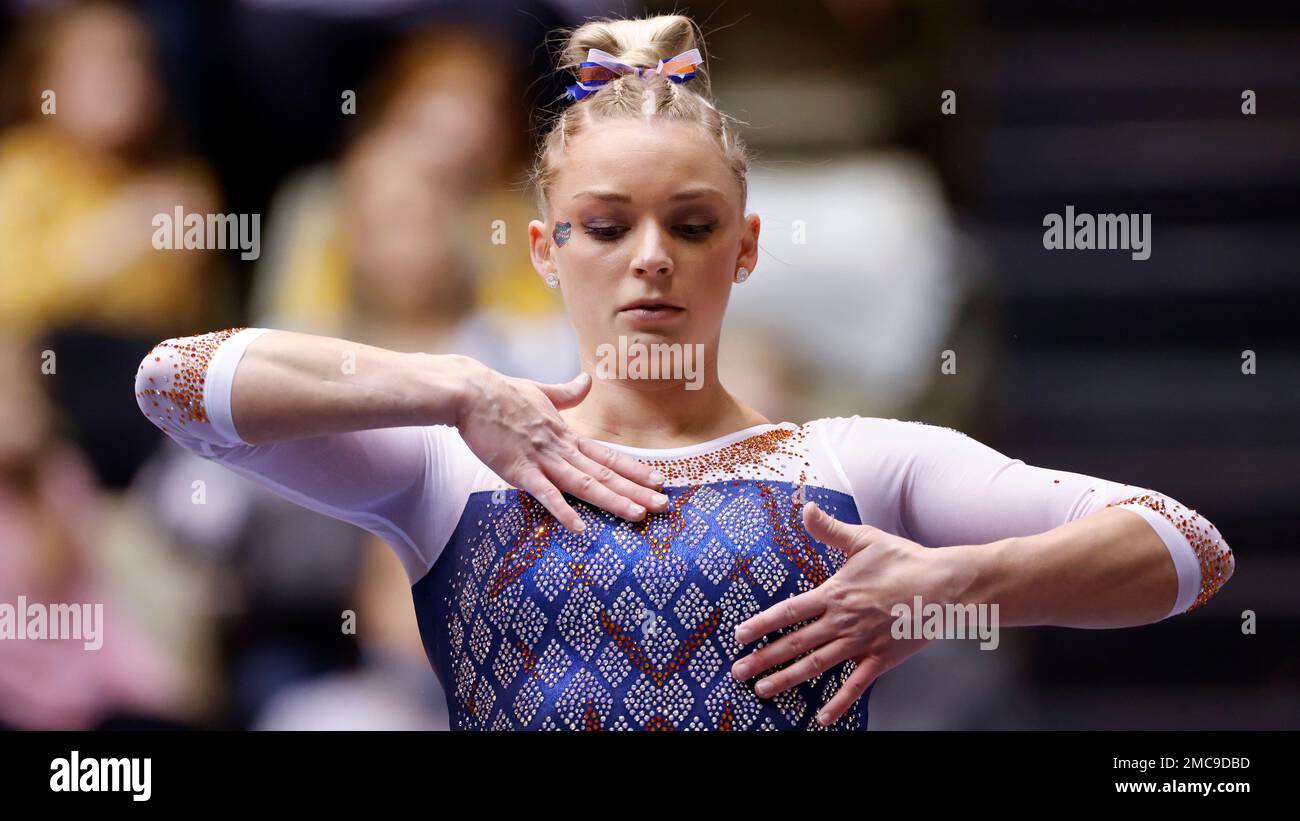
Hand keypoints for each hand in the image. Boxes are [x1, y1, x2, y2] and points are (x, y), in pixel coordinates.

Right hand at [453, 359, 669, 532]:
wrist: (471, 393)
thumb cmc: (502, 393)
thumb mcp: (541, 391)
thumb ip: (566, 393)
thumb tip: (587, 380)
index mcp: (566, 435)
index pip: (607, 455)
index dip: (634, 468)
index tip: (659, 478)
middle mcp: (561, 449)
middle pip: (605, 473)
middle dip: (636, 489)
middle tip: (664, 504)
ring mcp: (542, 460)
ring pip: (585, 484)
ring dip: (614, 500)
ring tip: (639, 514)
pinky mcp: (519, 470)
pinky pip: (545, 495)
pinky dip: (563, 511)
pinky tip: (580, 528)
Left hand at [730, 501, 959, 725]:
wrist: (944, 585)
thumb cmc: (904, 561)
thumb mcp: (863, 540)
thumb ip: (830, 531)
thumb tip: (805, 509)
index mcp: (835, 594)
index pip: (789, 611)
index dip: (762, 624)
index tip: (739, 636)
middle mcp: (842, 622)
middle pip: (795, 643)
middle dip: (763, 658)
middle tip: (738, 671)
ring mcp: (861, 643)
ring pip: (816, 665)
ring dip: (787, 678)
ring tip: (763, 690)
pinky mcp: (881, 659)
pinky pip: (856, 686)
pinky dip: (838, 702)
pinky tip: (822, 717)